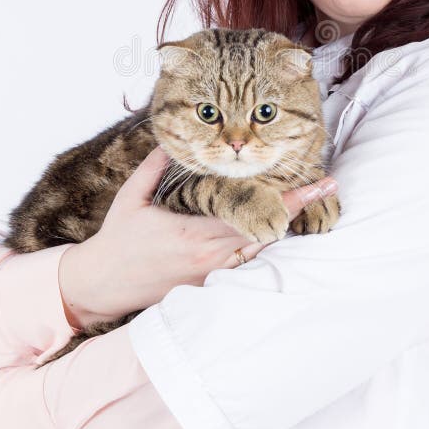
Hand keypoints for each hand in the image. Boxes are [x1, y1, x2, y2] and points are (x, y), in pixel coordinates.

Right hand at [58, 146, 337, 328]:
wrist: (102, 285)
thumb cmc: (117, 240)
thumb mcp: (132, 197)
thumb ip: (155, 167)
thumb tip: (172, 141)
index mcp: (196, 233)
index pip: (254, 214)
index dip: (288, 200)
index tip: (316, 185)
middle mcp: (212, 258)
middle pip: (268, 231)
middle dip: (297, 208)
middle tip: (326, 186)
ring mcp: (212, 276)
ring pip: (260, 249)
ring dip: (282, 225)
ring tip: (307, 201)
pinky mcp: (208, 287)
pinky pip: (244, 264)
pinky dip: (260, 243)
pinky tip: (274, 227)